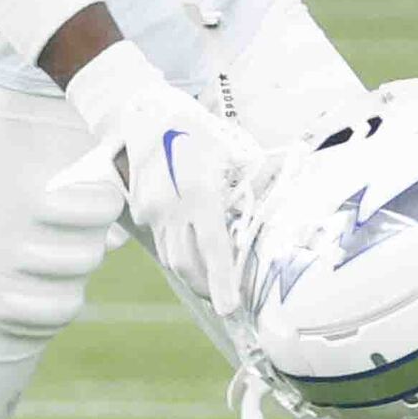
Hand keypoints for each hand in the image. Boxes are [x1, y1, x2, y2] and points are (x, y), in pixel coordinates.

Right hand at [63, 40, 276, 324]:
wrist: (146, 110)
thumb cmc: (196, 129)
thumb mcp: (230, 152)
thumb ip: (249, 186)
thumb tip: (276, 213)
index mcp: (198, 191)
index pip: (212, 247)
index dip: (221, 281)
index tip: (229, 308)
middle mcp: (171, 206)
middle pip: (187, 263)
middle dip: (207, 287)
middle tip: (227, 299)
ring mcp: (151, 210)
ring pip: (172, 256)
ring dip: (193, 273)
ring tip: (212, 282)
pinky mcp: (141, 210)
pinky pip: (162, 242)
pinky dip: (179, 253)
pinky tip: (193, 252)